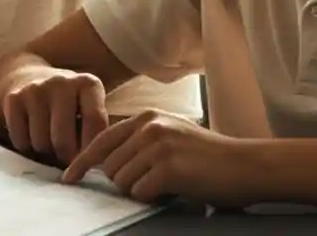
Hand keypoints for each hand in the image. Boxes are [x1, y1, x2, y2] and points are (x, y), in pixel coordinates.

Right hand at [0, 67, 109, 164]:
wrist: (29, 77)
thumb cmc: (68, 102)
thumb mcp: (88, 106)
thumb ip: (95, 130)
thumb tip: (96, 164)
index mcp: (88, 84)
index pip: (95, 121)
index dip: (90, 148)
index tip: (87, 161)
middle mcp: (62, 82)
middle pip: (63, 139)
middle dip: (65, 156)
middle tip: (66, 156)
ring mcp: (35, 89)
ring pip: (40, 143)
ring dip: (45, 151)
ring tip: (50, 140)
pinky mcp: (14, 99)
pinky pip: (21, 141)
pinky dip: (26, 147)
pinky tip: (32, 134)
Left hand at [62, 109, 254, 207]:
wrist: (247, 166)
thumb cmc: (211, 158)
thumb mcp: (171, 138)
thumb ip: (140, 144)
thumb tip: (106, 165)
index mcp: (148, 118)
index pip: (101, 140)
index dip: (82, 162)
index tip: (68, 178)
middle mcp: (149, 126)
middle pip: (110, 165)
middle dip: (125, 181)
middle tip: (155, 183)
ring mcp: (158, 145)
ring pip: (122, 180)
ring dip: (141, 190)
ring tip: (168, 184)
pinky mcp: (167, 167)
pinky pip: (140, 193)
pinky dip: (153, 198)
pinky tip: (175, 189)